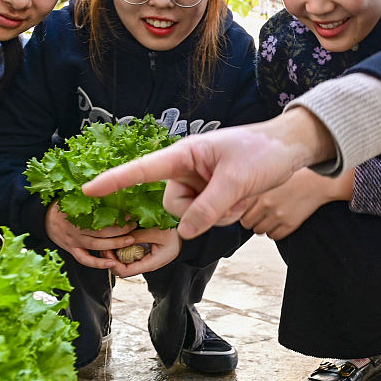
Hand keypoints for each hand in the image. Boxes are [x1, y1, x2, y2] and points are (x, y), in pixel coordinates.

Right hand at [45, 201, 137, 268]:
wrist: (42, 218)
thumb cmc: (62, 205)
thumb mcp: (71, 194)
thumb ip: (86, 193)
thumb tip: (106, 181)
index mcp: (76, 212)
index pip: (98, 214)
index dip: (115, 215)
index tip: (129, 213)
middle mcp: (75, 228)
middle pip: (100, 231)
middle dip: (120, 229)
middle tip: (133, 226)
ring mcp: (74, 240)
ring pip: (96, 245)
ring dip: (114, 244)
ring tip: (130, 240)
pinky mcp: (72, 250)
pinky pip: (85, 259)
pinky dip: (98, 263)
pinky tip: (112, 264)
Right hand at [81, 108, 335, 239]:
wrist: (292, 148)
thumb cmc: (264, 152)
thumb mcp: (236, 182)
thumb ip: (208, 208)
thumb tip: (184, 232)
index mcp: (186, 153)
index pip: (143, 169)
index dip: (114, 180)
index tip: (87, 190)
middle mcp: (187, 167)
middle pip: (172, 204)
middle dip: (197, 212)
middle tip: (228, 200)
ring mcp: (200, 181)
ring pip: (191, 214)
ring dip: (216, 215)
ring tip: (240, 196)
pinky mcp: (213, 192)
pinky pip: (207, 216)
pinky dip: (225, 214)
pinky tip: (243, 199)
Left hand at [109, 226, 180, 277]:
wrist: (187, 229)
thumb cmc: (175, 232)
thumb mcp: (156, 232)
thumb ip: (137, 237)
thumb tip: (119, 239)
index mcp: (151, 264)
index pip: (125, 272)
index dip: (112, 263)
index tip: (106, 250)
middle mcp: (147, 264)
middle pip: (122, 269)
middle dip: (110, 259)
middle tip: (103, 245)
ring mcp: (146, 259)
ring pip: (124, 262)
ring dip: (115, 254)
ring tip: (109, 241)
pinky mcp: (146, 253)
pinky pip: (130, 255)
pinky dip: (122, 248)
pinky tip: (118, 239)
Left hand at [241, 168, 351, 239]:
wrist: (318, 181)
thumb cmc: (295, 176)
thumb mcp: (271, 178)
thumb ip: (254, 189)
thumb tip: (238, 203)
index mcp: (259, 190)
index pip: (239, 209)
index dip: (241, 210)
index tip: (246, 208)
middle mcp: (266, 204)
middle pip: (247, 223)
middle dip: (251, 220)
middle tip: (258, 213)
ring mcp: (278, 215)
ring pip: (259, 231)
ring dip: (262, 226)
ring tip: (270, 216)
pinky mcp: (290, 225)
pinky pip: (274, 236)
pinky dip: (274, 231)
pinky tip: (280, 221)